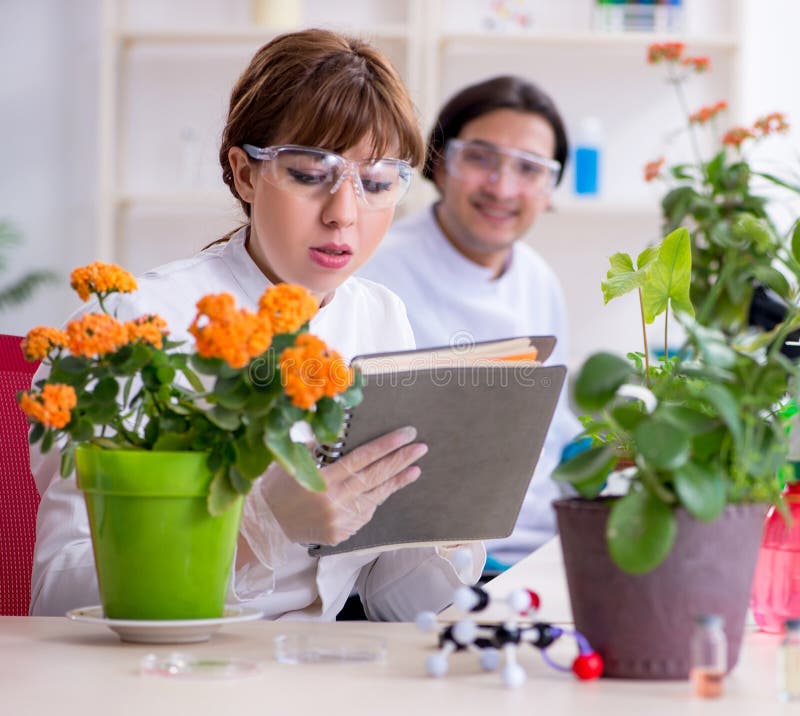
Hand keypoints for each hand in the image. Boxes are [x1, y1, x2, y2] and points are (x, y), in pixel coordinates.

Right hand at [262, 426, 426, 545]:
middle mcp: (336, 501)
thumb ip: (316, 444)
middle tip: (421, 448)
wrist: (266, 525)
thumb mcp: (293, 460)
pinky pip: (365, 513)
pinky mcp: (342, 533)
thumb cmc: (278, 487)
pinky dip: (376, 499)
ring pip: (376, 497)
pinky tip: (387, 488)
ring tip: (415, 469)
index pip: (363, 458)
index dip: (386, 445)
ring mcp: (341, 520)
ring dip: (396, 481)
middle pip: (375, 476)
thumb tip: (336, 426)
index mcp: (324, 479)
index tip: (406, 434)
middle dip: (400, 460)